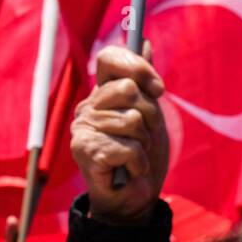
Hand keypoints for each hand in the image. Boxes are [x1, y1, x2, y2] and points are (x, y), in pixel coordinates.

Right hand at [70, 44, 168, 222]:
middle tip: (144, 137)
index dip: (137, 66)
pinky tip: (131, 171)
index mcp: (101, 94)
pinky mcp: (86, 152)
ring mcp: (83, 130)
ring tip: (136, 157)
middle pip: (128, 89)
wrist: (134, 200)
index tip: (158, 88)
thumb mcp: (150, 115)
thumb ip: (144, 80)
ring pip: (131, 120)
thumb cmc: (142, 158)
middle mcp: (87, 108)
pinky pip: (128, 147)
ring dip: (144, 144)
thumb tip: (143, 40)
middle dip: (148, 116)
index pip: (110, 58)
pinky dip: (139, 162)